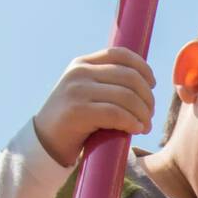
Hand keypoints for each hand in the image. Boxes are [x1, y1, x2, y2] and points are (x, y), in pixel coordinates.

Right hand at [33, 47, 156, 167]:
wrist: (45, 142)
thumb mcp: (86, 92)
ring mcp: (77, 90)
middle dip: (147, 96)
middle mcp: (79, 72)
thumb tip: (143, 80)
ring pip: (126, 96)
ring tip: (145, 125)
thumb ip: (106, 82)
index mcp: (82, 63)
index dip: (143, 67)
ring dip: (143, 113)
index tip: (152, 84)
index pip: (120, 54)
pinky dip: (132, 122)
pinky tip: (136, 129)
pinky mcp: (78, 111)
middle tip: (150, 114)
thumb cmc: (74, 120)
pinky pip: (116, 113)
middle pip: (129, 77)